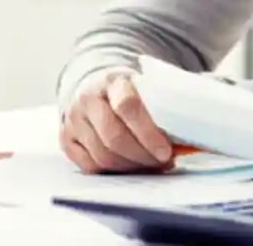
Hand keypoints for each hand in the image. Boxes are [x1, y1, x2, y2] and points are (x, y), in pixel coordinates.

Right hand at [59, 67, 173, 173]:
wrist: (93, 85)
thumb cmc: (129, 90)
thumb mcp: (144, 85)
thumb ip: (162, 104)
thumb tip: (186, 139)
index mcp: (112, 80)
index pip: (128, 106)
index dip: (148, 133)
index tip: (166, 151)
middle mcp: (87, 99)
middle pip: (114, 137)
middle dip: (143, 156)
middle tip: (163, 162)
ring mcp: (73, 120)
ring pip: (103, 155)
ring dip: (132, 166)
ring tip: (151, 165)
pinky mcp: (65, 139)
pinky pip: (90, 166)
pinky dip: (114, 171)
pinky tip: (131, 166)